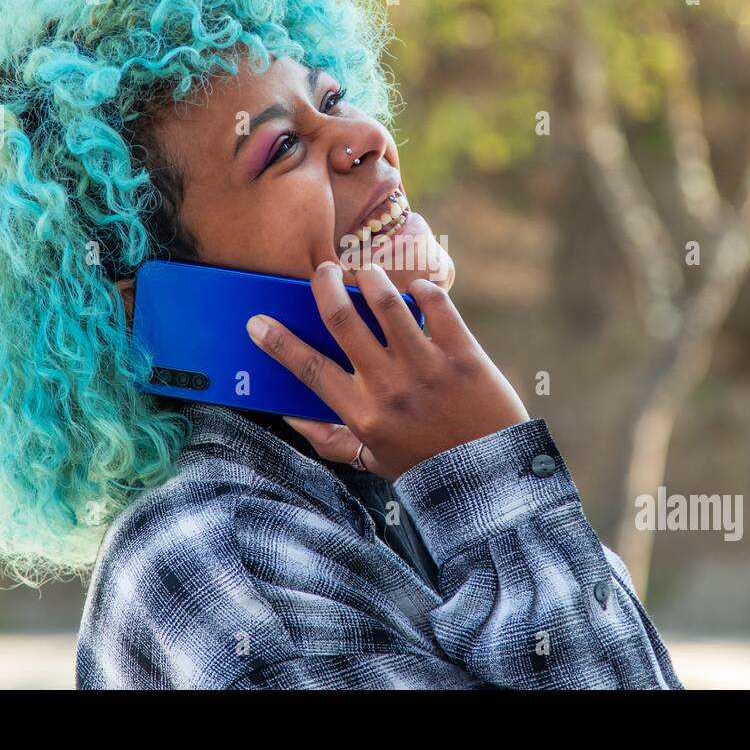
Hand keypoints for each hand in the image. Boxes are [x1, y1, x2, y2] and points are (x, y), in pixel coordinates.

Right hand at [246, 261, 529, 479]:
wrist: (492, 477)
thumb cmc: (428, 469)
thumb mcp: (373, 462)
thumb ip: (330, 440)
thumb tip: (291, 414)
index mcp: (363, 415)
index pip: (309, 369)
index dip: (278, 342)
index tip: (257, 322)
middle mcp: (390, 387)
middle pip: (342, 321)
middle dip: (324, 287)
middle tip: (322, 272)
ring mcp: (427, 367)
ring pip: (387, 303)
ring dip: (369, 279)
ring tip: (365, 273)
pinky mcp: (464, 354)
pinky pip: (437, 304)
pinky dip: (423, 289)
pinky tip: (417, 291)